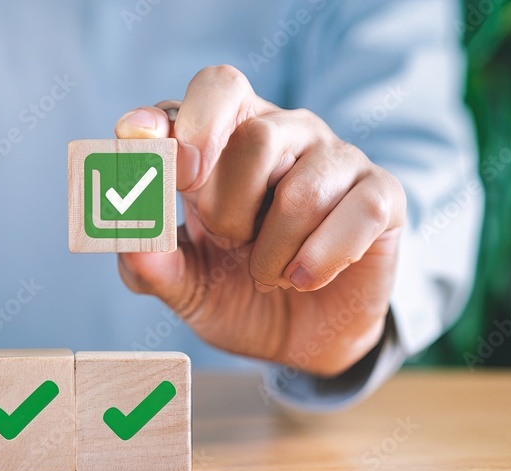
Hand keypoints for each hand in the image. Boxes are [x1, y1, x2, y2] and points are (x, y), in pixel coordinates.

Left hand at [115, 65, 404, 375]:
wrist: (299, 340)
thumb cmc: (235, 293)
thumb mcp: (183, 284)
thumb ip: (150, 263)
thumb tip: (131, 242)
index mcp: (225, 136)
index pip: (212, 91)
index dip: (185, 122)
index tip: (170, 171)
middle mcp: (282, 131)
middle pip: (253, 136)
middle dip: (228, 207)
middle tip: (229, 242)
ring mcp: (335, 159)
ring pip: (301, 189)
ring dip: (272, 251)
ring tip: (268, 274)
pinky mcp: (379, 194)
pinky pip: (355, 214)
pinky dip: (318, 260)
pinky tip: (305, 278)